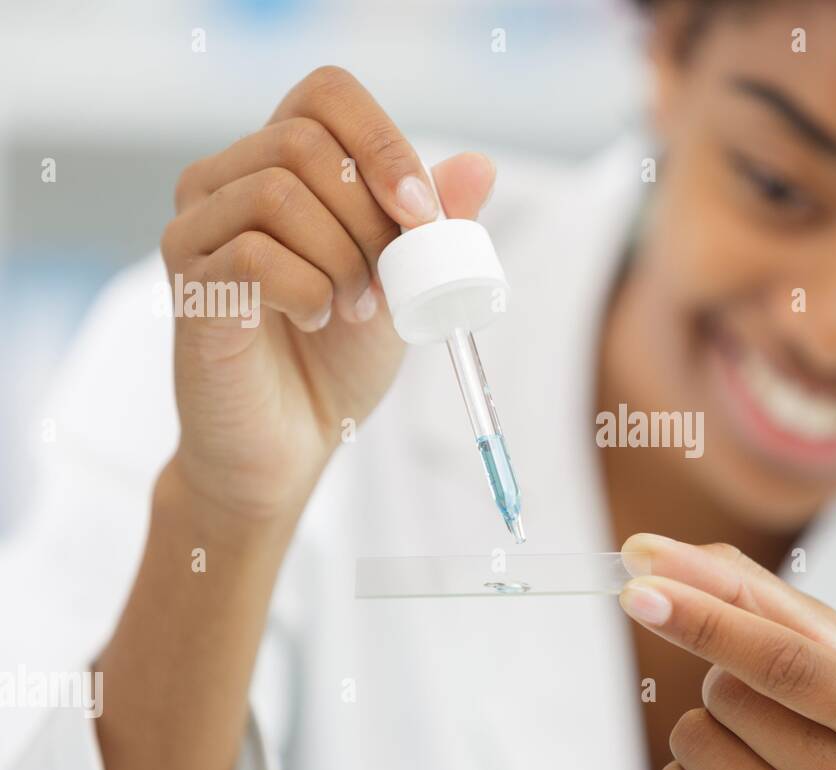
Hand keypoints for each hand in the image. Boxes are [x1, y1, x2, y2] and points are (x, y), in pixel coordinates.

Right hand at [161, 65, 495, 520]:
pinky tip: (320, 320)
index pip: (325, 95)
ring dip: (342, 258)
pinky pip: (254, 254)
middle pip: (303, 140)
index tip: (422, 214)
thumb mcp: (406, 284)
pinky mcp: (187, 282)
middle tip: (386, 282)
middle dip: (370, 216)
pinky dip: (310, 290)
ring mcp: (197, 227)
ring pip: (277, 192)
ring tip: (355, 308)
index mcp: (281, 165)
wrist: (292, 442)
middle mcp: (227, 181)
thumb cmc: (340, 359)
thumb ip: (435, 227)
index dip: (383, 142)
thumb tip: (482, 165)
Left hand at [617, 533, 835, 769]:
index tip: (638, 587)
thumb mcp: (819, 636)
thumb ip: (739, 586)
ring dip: (702, 722)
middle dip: (720, 674)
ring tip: (753, 736)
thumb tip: (642, 555)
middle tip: (761, 692)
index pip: (793, 667)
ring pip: (698, 750)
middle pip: (734, 702)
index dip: (710, 622)